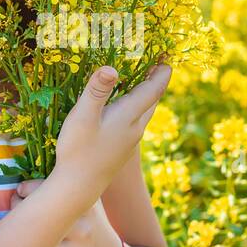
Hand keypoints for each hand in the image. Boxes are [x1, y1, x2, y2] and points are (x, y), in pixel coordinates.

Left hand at [10, 178, 121, 246]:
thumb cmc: (93, 225)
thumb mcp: (91, 200)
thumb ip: (73, 182)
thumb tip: (39, 158)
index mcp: (85, 206)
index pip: (44, 189)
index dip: (25, 189)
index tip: (21, 191)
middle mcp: (82, 229)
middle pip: (34, 215)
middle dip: (16, 209)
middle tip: (13, 208)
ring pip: (32, 243)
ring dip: (17, 236)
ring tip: (16, 229)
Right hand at [54, 59, 171, 200]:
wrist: (78, 189)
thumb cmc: (78, 151)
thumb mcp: (83, 117)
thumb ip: (97, 91)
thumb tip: (112, 67)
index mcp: (129, 116)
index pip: (153, 90)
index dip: (161, 73)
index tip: (167, 57)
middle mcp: (135, 128)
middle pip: (152, 100)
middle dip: (155, 81)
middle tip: (157, 63)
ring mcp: (129, 141)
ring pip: (144, 113)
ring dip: (146, 95)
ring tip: (142, 81)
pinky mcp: (121, 150)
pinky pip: (134, 123)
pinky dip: (135, 108)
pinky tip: (123, 109)